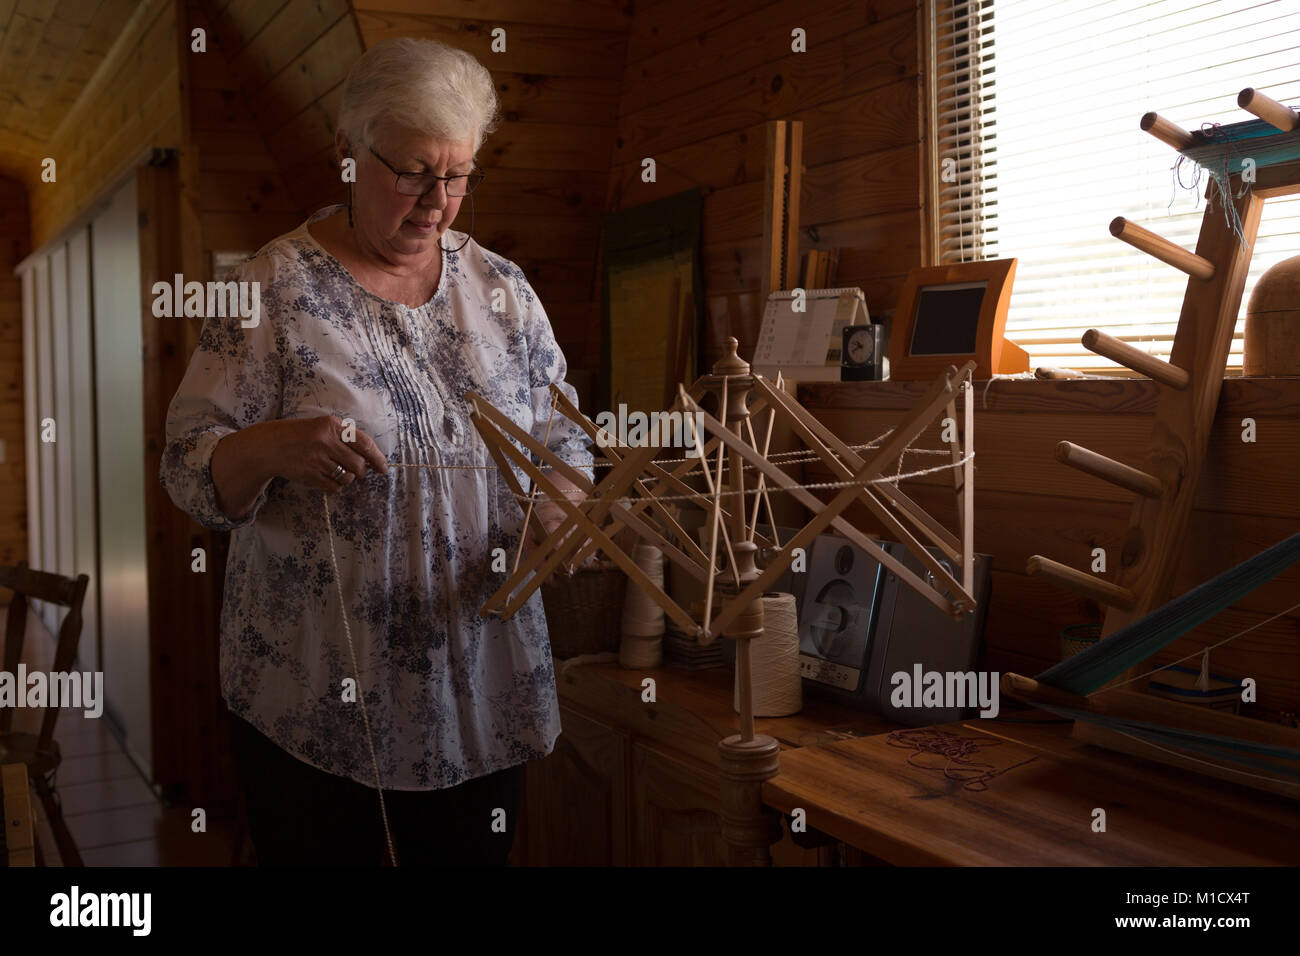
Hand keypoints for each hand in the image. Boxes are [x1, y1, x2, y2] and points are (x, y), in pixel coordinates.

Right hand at [263, 415, 389, 493]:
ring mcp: (317, 460)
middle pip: (358, 464)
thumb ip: (345, 437)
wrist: (270, 446)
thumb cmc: (300, 435)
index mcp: (332, 426)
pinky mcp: (310, 476)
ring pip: (347, 478)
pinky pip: (334, 487)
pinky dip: (334, 485)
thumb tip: (371, 458)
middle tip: (356, 469)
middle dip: (361, 470)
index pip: (364, 443)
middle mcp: (326, 442)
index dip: (377, 457)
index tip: (384, 468)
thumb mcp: (323, 427)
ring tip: (336, 470)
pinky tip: (325, 476)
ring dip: (348, 478)